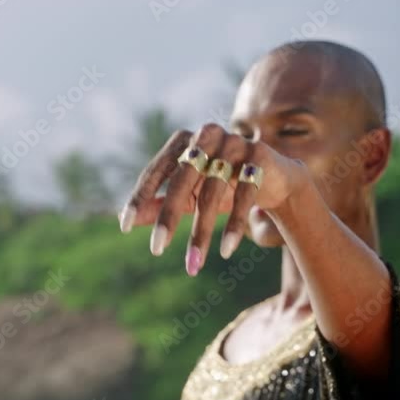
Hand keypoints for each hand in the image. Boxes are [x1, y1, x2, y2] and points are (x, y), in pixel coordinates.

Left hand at [117, 123, 309, 274]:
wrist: (274, 177)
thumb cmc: (223, 185)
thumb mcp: (190, 196)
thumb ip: (159, 204)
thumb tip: (127, 221)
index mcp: (184, 141)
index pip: (156, 171)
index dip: (140, 198)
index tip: (125, 227)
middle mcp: (207, 135)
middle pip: (182, 180)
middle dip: (168, 218)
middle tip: (156, 250)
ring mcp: (235, 142)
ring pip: (213, 192)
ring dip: (201, 232)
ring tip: (193, 264)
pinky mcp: (259, 155)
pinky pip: (245, 194)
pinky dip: (234, 225)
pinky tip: (225, 251)